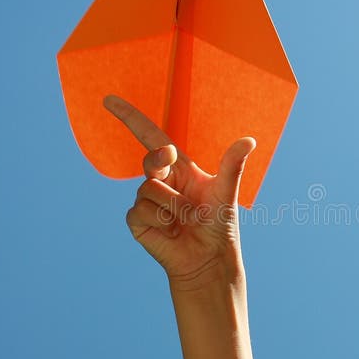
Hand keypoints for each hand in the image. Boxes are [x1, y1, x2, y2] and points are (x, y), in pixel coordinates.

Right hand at [103, 96, 255, 287]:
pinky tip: (171, 231)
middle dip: (159, 160)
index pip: (151, 136)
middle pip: (151, 160)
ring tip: (186, 221)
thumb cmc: (218, 225)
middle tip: (170, 161)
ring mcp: (146, 201)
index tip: (109, 99)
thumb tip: (249, 140)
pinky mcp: (137, 221)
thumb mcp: (225, 192)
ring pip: (149, 189)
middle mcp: (160, 181)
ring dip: (173, 206)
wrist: (208, 259)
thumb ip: (232, 165)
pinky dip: (160, 221)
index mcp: (179, 169)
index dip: (130, 117)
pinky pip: (139, 211)